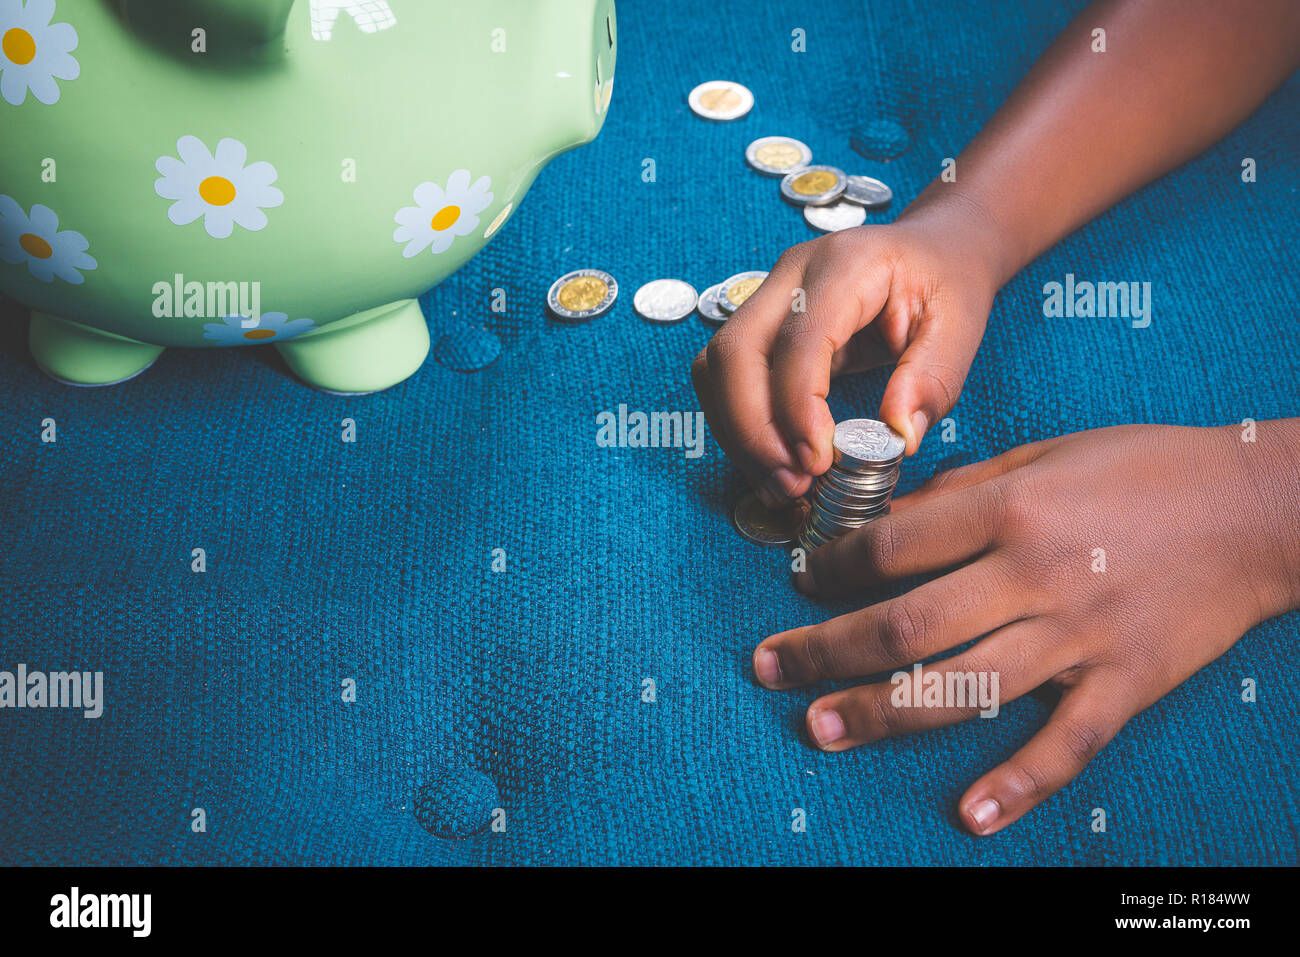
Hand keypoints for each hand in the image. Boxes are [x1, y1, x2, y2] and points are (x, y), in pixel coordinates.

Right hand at [691, 210, 997, 506]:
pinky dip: (740, 428)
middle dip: (753, 430)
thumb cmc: (946, 281)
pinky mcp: (760, 325)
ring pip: (715, 368)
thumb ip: (931, 380)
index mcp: (845, 266)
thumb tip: (897, 438)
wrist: (932, 249)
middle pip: (734, 352)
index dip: (797, 407)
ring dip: (739, 435)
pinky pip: (724, 379)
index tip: (817, 462)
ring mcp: (767, 297)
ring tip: (783, 485)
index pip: (798, 340)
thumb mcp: (960, 326)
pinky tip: (774, 464)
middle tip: (792, 484)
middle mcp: (791, 274)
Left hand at [751, 423, 1299, 834]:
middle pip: (908, 624)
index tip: (802, 580)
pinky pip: (1065, 744)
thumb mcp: (1044, 452)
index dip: (834, 566)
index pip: (894, 547)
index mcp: (1011, 509)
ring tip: (821, 728)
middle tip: (770, 668)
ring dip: (883, 713)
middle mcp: (1035, 575)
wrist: (1257, 508)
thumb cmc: (1145, 468)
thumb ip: (964, 490)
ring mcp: (1080, 635)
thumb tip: (891, 519)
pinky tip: (969, 813)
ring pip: (963, 687)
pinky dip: (1017, 783)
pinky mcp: (1124, 683)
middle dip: (827, 649)